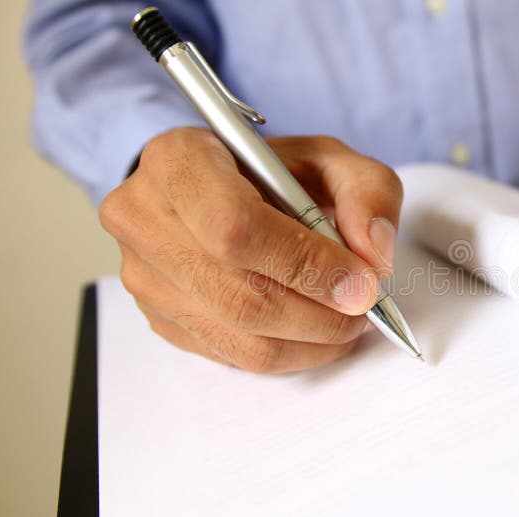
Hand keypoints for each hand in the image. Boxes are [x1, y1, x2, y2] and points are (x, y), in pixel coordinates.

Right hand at [99, 128, 402, 372]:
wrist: (217, 190)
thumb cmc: (270, 173)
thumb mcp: (328, 159)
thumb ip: (366, 191)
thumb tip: (374, 256)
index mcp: (178, 161)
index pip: (236, 228)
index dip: (306, 264)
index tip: (361, 283)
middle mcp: (144, 218)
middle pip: (240, 295)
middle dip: (319, 314)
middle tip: (364, 310)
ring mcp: (143, 275)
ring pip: (239, 337)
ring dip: (310, 342)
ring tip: (347, 323)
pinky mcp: (159, 317)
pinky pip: (232, 356)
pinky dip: (288, 353)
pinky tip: (313, 331)